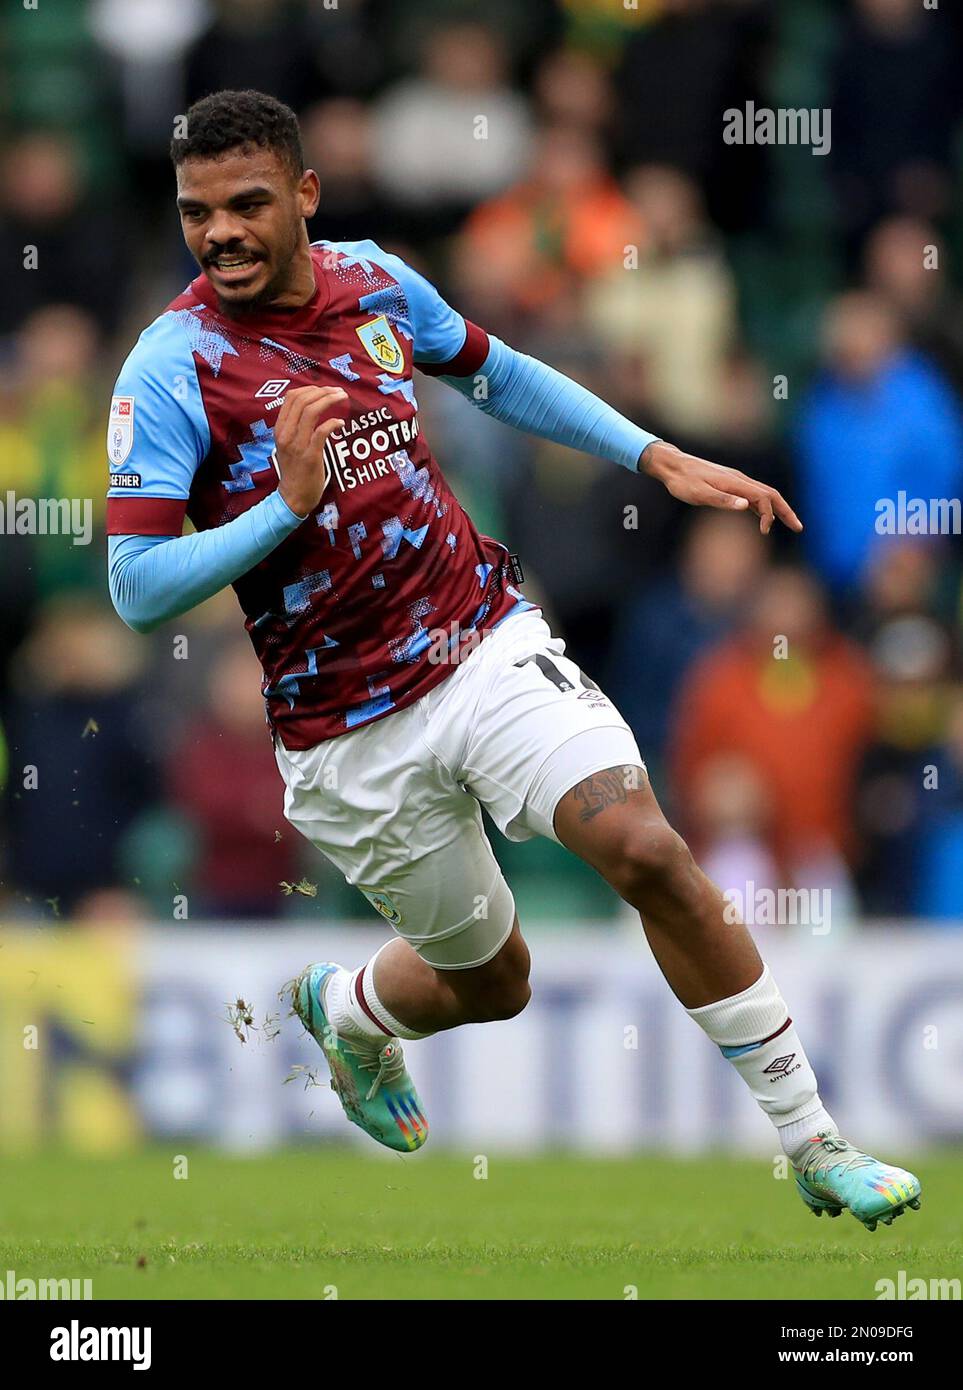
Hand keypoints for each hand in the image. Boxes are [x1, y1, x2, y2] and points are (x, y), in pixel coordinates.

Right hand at [273, 385, 347, 516]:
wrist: (293, 496)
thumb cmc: (294, 470)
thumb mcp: (287, 444)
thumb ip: (295, 427)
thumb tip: (311, 407)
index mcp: (280, 429)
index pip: (291, 398)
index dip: (310, 389)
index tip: (324, 389)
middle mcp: (286, 434)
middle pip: (303, 401)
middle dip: (323, 391)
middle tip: (338, 392)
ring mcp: (297, 445)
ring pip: (311, 412)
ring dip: (329, 401)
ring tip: (342, 398)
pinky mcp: (310, 456)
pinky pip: (321, 432)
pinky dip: (333, 423)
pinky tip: (340, 423)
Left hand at [639, 440, 801, 534]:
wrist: (673, 465)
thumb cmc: (683, 482)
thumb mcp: (699, 494)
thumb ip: (722, 500)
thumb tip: (745, 505)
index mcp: (735, 483)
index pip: (763, 498)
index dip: (769, 515)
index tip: (764, 531)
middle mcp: (740, 480)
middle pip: (772, 495)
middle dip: (786, 511)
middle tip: (799, 528)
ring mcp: (736, 482)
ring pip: (764, 495)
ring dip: (778, 510)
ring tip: (790, 524)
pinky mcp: (730, 485)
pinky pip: (753, 496)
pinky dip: (763, 507)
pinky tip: (763, 518)